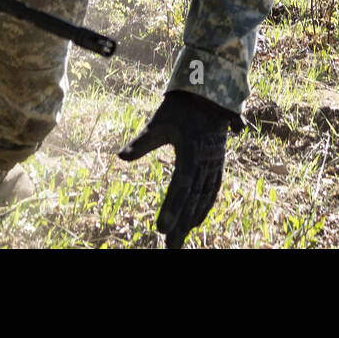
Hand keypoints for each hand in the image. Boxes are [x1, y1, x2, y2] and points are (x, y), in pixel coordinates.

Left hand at [118, 91, 237, 248]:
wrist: (207, 92)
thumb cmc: (179, 107)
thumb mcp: (158, 122)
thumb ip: (141, 143)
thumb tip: (120, 157)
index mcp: (191, 153)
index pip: (180, 188)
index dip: (172, 210)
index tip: (161, 229)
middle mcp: (206, 161)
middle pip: (193, 200)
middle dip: (182, 225)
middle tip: (170, 246)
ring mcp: (214, 162)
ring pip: (205, 197)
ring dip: (194, 219)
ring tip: (181, 238)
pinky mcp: (217, 161)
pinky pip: (213, 189)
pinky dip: (205, 206)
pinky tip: (197, 219)